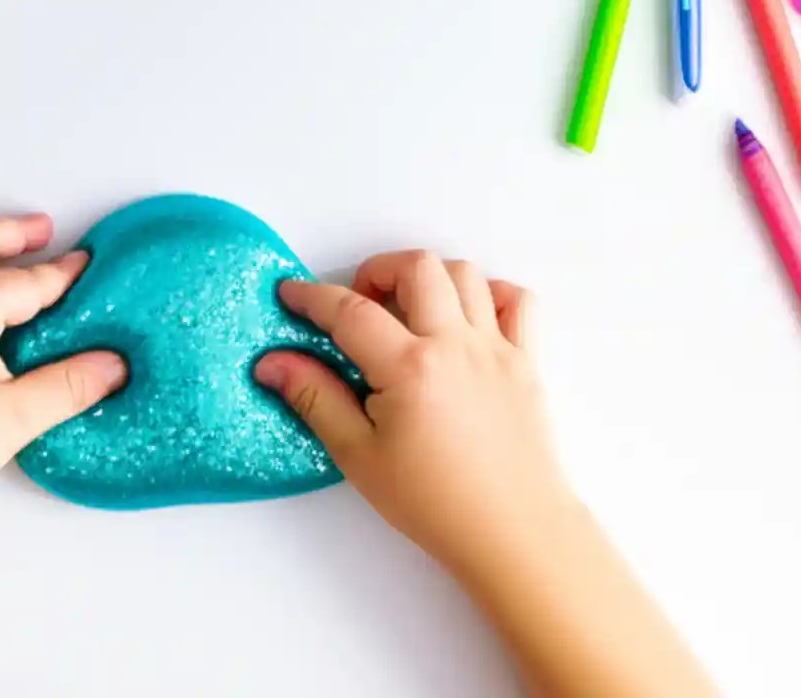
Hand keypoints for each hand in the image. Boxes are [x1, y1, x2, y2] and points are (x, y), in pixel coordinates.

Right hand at [255, 250, 566, 570]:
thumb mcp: (358, 456)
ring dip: (429, 279)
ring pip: (465, 275)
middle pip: (416, 268)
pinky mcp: (527, 362)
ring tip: (407, 311)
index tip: (291, 293)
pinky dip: (489, 295)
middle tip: (358, 303)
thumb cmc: (433, 503)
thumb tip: (273, 362)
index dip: (313, 296)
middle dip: (377, 270)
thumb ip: (316, 399)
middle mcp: (456, 345)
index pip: (350, 311)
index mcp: (409, 368)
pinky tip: (465, 320)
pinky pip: (518, 302)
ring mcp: (497, 349)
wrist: (513, 532)